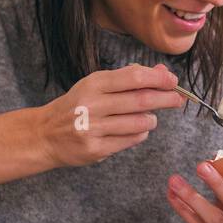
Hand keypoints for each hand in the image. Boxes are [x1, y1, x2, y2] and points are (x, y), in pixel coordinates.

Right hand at [34, 63, 183, 168]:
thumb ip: (128, 78)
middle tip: (178, 100)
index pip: (134, 78)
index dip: (159, 79)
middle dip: (166, 99)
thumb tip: (162, 72)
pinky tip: (135, 131)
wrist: (44, 134)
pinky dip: (140, 134)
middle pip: (142, 101)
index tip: (174, 81)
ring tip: (148, 118)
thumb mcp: (96, 85)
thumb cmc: (77, 106)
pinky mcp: (96, 149)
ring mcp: (93, 129)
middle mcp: (92, 105)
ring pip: (140, 123)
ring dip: (151, 120)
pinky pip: (132, 140)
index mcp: (93, 84)